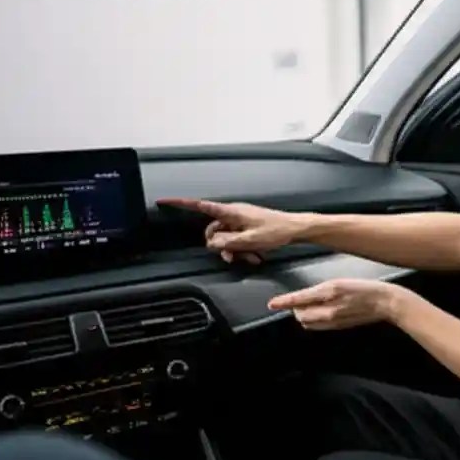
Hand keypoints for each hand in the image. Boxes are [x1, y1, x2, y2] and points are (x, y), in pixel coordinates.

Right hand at [156, 197, 306, 264]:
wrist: (295, 229)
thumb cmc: (277, 230)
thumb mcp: (250, 240)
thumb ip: (228, 242)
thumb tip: (212, 244)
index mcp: (230, 212)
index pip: (200, 206)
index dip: (180, 204)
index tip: (164, 201)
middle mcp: (232, 214)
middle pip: (212, 231)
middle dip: (220, 246)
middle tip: (233, 256)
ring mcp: (240, 220)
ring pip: (225, 238)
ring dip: (234, 251)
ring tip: (251, 257)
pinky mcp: (247, 227)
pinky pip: (236, 240)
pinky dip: (242, 249)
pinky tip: (255, 256)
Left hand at [267, 279, 411, 330]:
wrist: (386, 302)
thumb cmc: (366, 288)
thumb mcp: (340, 282)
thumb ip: (319, 291)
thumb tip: (301, 299)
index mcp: (328, 294)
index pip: (298, 300)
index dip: (283, 302)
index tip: (272, 304)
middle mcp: (328, 311)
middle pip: (300, 315)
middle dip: (296, 308)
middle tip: (302, 300)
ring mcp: (334, 321)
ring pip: (308, 322)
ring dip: (304, 315)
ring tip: (313, 305)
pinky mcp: (339, 327)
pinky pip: (319, 326)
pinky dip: (315, 320)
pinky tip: (323, 311)